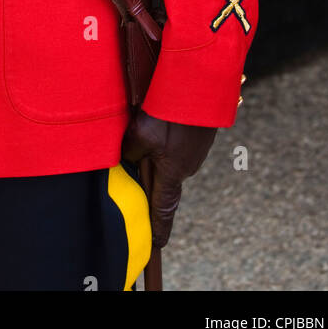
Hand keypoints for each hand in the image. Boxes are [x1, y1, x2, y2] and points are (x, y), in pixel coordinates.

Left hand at [121, 109, 216, 247]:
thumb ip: (131, 152)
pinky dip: (165, 138)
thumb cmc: (170, 112)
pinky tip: (157, 122)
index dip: (159, 227)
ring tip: (142, 137)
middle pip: (162, 181)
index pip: (163, 208)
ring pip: (167, 159)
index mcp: (173, 173)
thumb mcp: (141, 133)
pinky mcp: (196, 137)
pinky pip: (175, 144)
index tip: (156, 243)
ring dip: (155, 153)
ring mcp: (193, 152)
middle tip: (131, 177)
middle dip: (147, 181)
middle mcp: (186, 167)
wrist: (199, 85)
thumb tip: (128, 160)